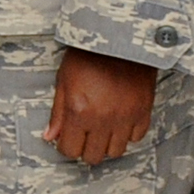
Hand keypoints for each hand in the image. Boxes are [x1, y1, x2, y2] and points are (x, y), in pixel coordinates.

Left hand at [48, 49, 157, 165]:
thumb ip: (58, 113)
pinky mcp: (143, 111)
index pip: (70, 150)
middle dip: (86, 149)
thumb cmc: (88, 54)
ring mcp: (125, 117)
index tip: (68, 137)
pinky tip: (120, 120)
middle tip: (85, 135)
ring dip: (107, 144)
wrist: (119, 36)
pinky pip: (137, 137)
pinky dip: (127, 133)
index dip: (66, 146)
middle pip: (94, 157)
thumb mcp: (64, 80)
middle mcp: (103, 119)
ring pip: (116, 151)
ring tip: (102, 129)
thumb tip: (50, 136)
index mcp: (79, 111)